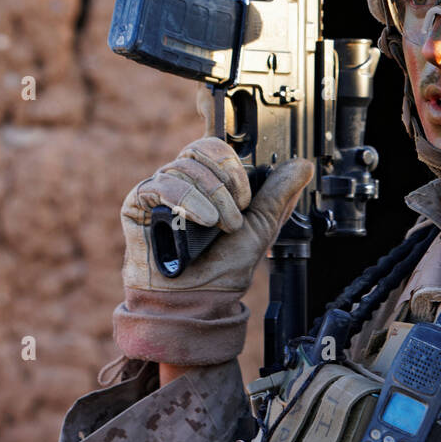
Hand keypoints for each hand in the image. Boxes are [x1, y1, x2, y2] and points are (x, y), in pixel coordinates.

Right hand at [113, 138, 312, 366]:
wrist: (195, 305)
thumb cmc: (222, 272)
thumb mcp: (260, 228)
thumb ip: (277, 195)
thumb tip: (302, 165)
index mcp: (209, 183)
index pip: (214, 145)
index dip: (220, 136)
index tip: (229, 141)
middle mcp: (183, 181)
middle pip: (202, 149)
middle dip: (228, 178)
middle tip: (239, 210)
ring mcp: (159, 190)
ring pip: (185, 166)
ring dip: (212, 196)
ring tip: (221, 226)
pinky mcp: (138, 203)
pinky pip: (162, 183)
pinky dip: (188, 199)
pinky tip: (203, 220)